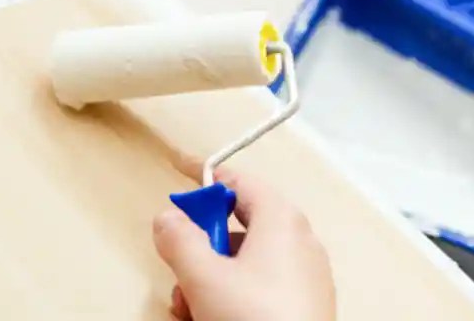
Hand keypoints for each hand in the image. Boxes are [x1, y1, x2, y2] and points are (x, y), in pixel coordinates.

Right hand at [153, 168, 335, 320]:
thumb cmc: (254, 320)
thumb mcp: (202, 277)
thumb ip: (178, 239)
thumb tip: (168, 219)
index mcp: (281, 221)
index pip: (238, 181)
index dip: (205, 175)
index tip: (178, 169)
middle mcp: (300, 243)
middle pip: (239, 224)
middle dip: (200, 244)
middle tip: (178, 265)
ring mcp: (305, 278)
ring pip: (245, 262)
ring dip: (209, 277)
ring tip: (188, 307)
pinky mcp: (304, 308)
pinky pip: (260, 287)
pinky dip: (231, 295)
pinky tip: (209, 319)